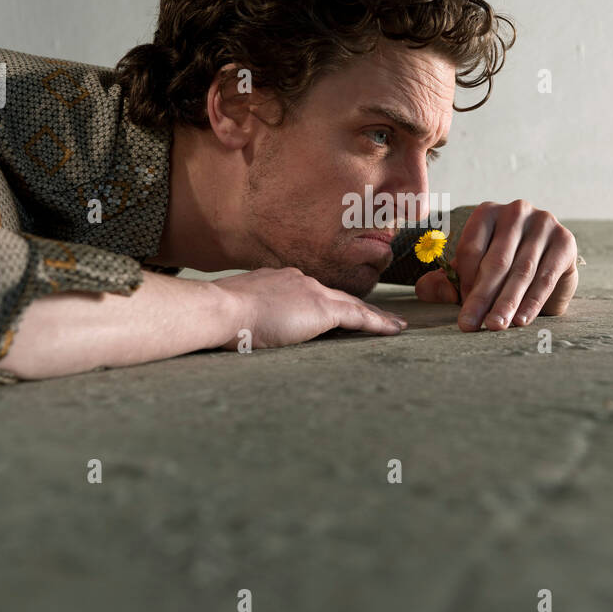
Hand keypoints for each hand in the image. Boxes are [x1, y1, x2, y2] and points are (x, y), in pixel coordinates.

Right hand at [213, 267, 406, 348]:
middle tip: (376, 315)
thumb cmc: (218, 316)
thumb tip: (247, 328)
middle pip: (336, 296)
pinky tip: (394, 331)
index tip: (334, 310)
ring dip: (374, 316)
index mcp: (279, 280)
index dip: (326, 302)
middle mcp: (300, 281)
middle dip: (356, 306)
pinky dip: (378, 324)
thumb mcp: (236, 311)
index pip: (310, 293)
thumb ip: (249, 314)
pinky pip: (359, 317)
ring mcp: (312, 292)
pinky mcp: (323, 309)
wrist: (220, 309)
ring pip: (352, 305)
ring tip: (394, 325)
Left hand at [414, 200, 577, 330]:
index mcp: (487, 212)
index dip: (463, 282)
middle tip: (470, 325)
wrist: (550, 269)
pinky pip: (546, 276)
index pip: (471, 249)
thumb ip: (446, 281)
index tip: (461, 309)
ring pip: (521, 271)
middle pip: (495, 261)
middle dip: (481, 297)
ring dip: (507, 302)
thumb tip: (423, 290)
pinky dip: (533, 301)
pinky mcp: (565, 240)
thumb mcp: (473, 274)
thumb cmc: (505, 269)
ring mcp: (543, 222)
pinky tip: (522, 320)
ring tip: (495, 326)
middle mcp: (516, 210)